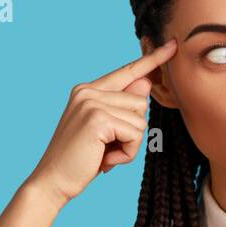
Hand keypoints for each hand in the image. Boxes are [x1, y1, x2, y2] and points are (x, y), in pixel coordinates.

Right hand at [25, 37, 177, 207]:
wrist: (53, 181)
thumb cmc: (81, 160)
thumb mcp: (106, 132)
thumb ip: (123, 108)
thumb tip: (146, 82)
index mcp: (88, 90)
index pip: (127, 71)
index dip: (151, 59)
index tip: (172, 45)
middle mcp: (88, 91)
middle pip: (140, 103)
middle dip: (132, 132)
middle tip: (107, 149)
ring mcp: (91, 102)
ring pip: (140, 120)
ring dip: (129, 145)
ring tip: (104, 154)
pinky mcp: (98, 119)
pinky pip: (135, 134)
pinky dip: (126, 153)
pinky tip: (106, 160)